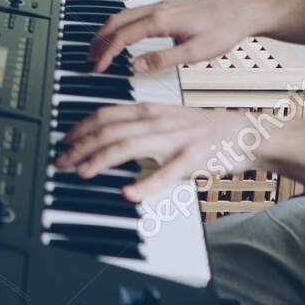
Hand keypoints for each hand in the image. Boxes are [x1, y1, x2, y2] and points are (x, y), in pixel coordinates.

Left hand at [54, 103, 275, 203]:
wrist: (243, 133)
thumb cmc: (200, 129)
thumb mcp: (164, 119)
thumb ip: (136, 125)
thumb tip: (104, 134)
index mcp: (149, 111)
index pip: (105, 114)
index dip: (80, 128)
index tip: (64, 141)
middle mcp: (157, 121)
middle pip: (109, 130)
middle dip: (80, 146)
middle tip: (62, 161)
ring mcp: (174, 140)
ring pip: (129, 146)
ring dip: (101, 161)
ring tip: (83, 172)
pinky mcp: (191, 160)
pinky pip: (165, 174)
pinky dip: (144, 185)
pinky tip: (127, 193)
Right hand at [87, 0, 268, 74]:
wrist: (242, 12)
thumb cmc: (223, 29)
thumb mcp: (195, 52)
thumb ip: (163, 59)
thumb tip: (136, 66)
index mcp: (161, 20)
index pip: (123, 36)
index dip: (107, 53)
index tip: (97, 67)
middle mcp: (157, 8)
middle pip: (116, 22)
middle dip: (99, 40)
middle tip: (90, 59)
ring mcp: (162, 5)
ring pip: (123, 15)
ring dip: (108, 31)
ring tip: (100, 48)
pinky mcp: (167, 6)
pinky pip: (134, 13)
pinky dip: (121, 25)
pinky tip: (123, 34)